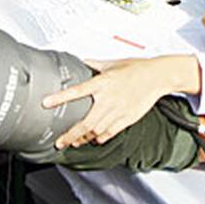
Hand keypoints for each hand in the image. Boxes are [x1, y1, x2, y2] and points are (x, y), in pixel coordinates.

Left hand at [42, 55, 200, 147]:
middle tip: (60, 142)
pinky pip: (110, 132)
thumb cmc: (136, 68)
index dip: (60, 97)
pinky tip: (94, 138)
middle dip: (70, 135)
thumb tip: (80, 61)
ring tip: (74, 141)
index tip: (46, 103)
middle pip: (86, 122)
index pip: (77, 90)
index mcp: (102, 82)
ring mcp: (118, 110)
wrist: (157, 76)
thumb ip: (93, 64)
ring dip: (84, 138)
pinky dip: (100, 137)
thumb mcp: (112, 63)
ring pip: (96, 131)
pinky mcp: (127, 118)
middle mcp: (109, 98)